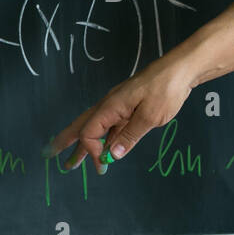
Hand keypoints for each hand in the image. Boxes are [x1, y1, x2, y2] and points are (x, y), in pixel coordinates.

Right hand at [42, 58, 194, 172]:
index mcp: (110, 107)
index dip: (93, 151)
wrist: (181, 69)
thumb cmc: (166, 90)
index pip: (89, 133)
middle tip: (53, 157)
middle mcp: (110, 105)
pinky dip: (104, 138)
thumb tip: (113, 155)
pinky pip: (111, 125)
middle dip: (68, 143)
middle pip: (82, 126)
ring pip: (96, 127)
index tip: (104, 165)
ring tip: (73, 160)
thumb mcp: (150, 117)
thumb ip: (131, 136)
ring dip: (85, 144)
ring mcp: (119, 105)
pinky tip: (105, 147)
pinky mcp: (130, 106)